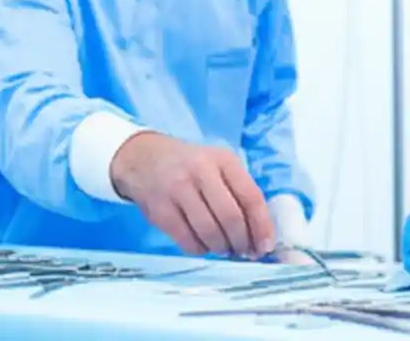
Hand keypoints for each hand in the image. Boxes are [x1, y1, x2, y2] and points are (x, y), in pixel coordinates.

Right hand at [110, 132, 275, 258]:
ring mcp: (178, 190)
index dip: (262, 226)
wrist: (144, 158)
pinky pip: (188, 241)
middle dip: (242, 242)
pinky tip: (203, 244)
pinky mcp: (160, 210)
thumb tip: (259, 235)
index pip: (250, 196)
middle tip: (243, 251)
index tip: (265, 245)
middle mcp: (201, 172)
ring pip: (210, 233)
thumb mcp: (218, 165)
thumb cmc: (191, 166)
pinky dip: (201, 249)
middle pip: (231, 218)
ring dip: (221, 248)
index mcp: (223, 160)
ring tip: (223, 248)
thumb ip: (239, 192)